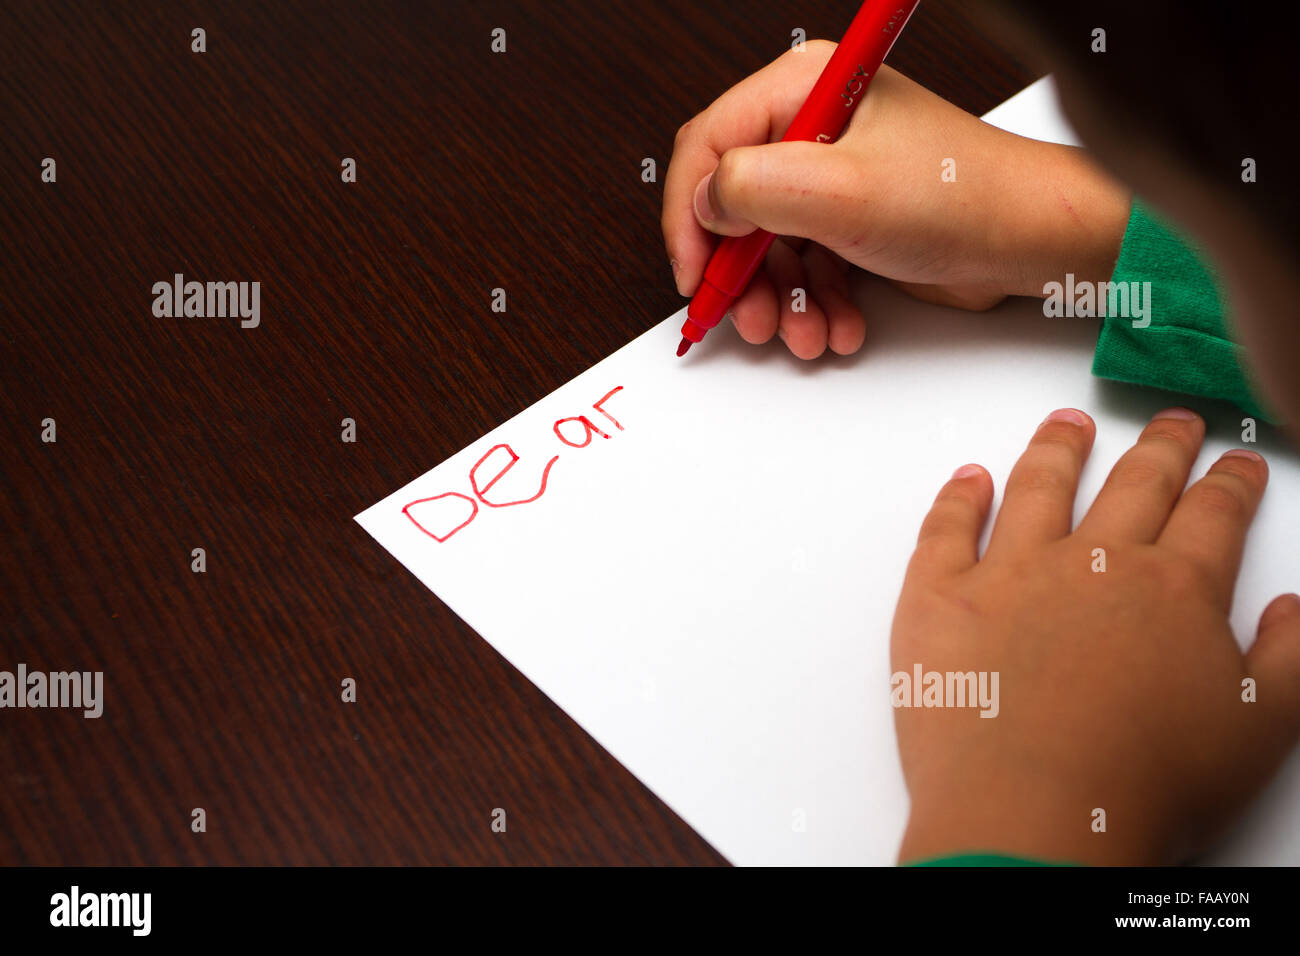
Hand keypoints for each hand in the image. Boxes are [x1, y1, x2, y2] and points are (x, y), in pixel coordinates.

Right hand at [662, 42, 1129, 358]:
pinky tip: (836, 326)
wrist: (1030, 241)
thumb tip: (706, 203)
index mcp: (805, 90)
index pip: (709, 145)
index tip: (694, 272)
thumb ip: (753, 187)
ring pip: (767, 247)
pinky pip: (804, 266)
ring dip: (778, 301)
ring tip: (803, 334)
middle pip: (733, 205)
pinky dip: (813, 303)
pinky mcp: (850, 218)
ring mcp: (832, 175)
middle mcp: (813, 127)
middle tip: (749, 318)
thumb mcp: (841, 192)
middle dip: (739, 274)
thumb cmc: (961, 200)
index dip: (690, 214)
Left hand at [891, 407, 1299, 864]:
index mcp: (1173, 589)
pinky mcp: (938, 597)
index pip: (1213, 515)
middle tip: (1174, 422)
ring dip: (1058, 448)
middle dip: (1160, 448)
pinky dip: (958, 496)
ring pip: (1038, 486)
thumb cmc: (1144, 785)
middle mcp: (1092, 563)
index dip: (1231, 484)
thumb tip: (1293, 608)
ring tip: (1070, 422)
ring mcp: (1009, 573)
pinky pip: (945, 528)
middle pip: (1134, 485)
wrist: (1032, 816)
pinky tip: (969, 477)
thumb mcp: (1261, 730)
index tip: (1239, 464)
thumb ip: (1290, 658)